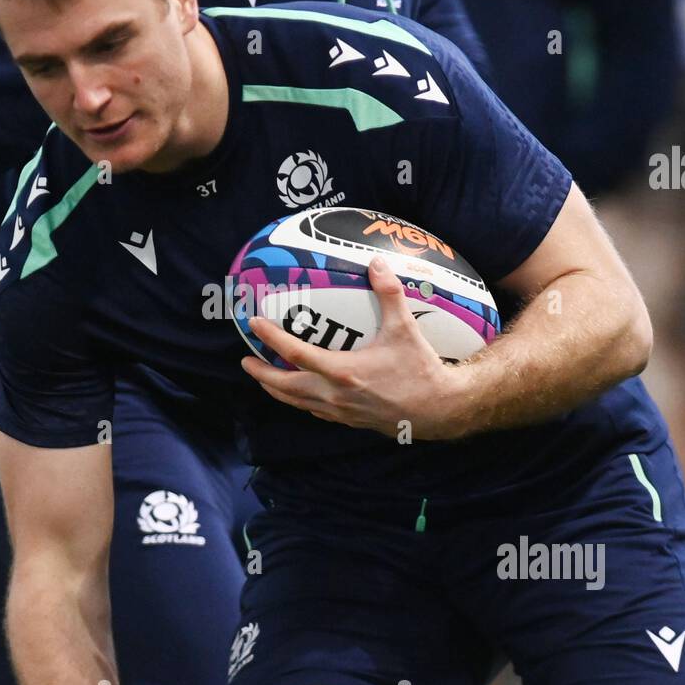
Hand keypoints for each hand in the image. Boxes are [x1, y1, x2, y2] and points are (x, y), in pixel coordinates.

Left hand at [241, 256, 455, 439]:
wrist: (438, 410)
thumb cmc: (420, 370)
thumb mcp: (405, 329)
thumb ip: (389, 295)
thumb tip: (376, 263)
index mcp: (342, 372)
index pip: (295, 353)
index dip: (270, 337)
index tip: (253, 324)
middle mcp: (334, 395)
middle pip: (285, 386)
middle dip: (261, 373)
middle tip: (245, 360)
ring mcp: (339, 412)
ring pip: (296, 402)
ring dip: (275, 389)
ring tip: (262, 377)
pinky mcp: (348, 421)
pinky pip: (313, 411)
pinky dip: (298, 401)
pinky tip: (299, 394)